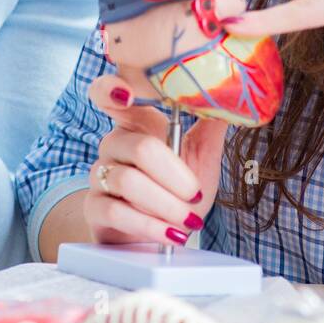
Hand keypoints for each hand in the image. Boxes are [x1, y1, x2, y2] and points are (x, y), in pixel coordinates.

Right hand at [82, 76, 226, 246]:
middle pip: (140, 148)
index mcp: (137, 123)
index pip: (109, 95)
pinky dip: (149, 225)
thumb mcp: (202, 157)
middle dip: (174, 176)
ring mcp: (99, 175)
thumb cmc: (179, 191)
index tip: (126, 93)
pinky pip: (116, 212)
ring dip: (165, 204)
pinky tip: (169, 233)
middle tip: (194, 194)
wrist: (161, 232)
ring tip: (188, 219)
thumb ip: (210, 126)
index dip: (111, 89)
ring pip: (128, 182)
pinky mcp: (93, 208)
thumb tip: (229, 94)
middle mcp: (113, 144)